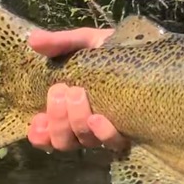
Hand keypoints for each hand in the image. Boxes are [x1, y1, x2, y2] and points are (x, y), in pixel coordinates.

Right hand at [25, 28, 126, 151]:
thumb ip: (60, 43)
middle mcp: (87, 125)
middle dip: (57, 118)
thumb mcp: (86, 42)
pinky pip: (113, 143)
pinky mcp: (131, 131)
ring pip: (84, 141)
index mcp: (70, 109)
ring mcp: (109, 130)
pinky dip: (102, 132)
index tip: (37, 119)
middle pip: (64, 141)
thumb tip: (32, 40)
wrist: (150, 51)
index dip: (40, 135)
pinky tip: (98, 117)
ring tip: (78, 94)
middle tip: (60, 90)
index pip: (48, 135)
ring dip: (75, 121)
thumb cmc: (115, 50)